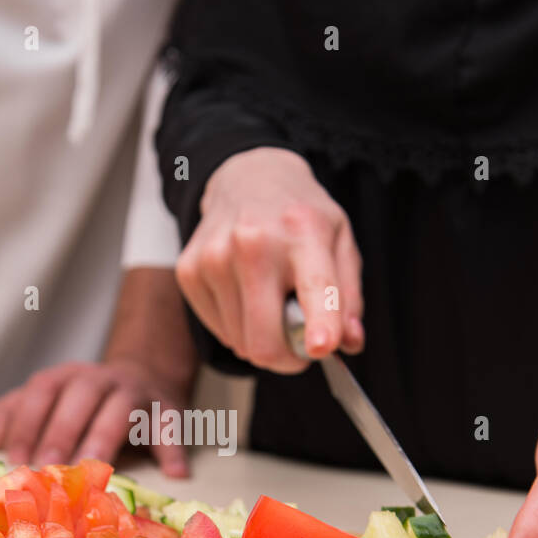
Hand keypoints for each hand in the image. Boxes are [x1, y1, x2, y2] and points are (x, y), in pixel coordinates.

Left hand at [0, 359, 190, 475]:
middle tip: (47, 466)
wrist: (142, 378)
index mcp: (66, 376)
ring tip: (93, 471)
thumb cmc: (82, 403)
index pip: (42, 390)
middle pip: (80, 397)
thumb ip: (13, 413)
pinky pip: (171, 426)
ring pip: (120, 410)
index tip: (13, 458)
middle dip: (61, 431)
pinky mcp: (167, 408)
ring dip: (104, 439)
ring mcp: (136, 391)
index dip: (26, 422)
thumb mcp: (46, 401)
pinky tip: (174, 474)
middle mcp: (101, 378)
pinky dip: (173, 448)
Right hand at [175, 147, 363, 371]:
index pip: (313, 285)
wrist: (248, 179)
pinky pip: (219, 331)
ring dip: (260, 337)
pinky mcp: (189, 271)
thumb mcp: (340, 242)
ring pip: (241, 343)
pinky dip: (236, 326)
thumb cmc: (300, 217)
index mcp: (304, 233)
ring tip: (269, 301)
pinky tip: (245, 294)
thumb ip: (348, 298)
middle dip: (286, 358)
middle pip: (264, 339)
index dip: (318, 323)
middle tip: (299, 344)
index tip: (319, 348)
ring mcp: (214, 257)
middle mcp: (254, 243)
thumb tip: (348, 342)